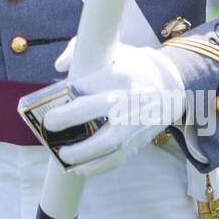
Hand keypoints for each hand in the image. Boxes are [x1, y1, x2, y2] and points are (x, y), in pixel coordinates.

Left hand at [45, 39, 187, 176]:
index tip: (48, 109)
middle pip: (98, 111)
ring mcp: (135, 122)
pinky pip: (118, 158)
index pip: (88, 86)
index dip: (67, 98)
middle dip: (70, 119)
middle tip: (49, 127)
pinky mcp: (139, 139)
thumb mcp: (111, 49)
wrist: (169, 84)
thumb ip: (80, 51)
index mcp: (118, 75)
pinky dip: (98, 167)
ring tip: (63, 156)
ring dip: (83, 153)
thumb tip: (59, 65)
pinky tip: (80, 169)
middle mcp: (128, 99)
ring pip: (109, 142)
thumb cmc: (130, 65)